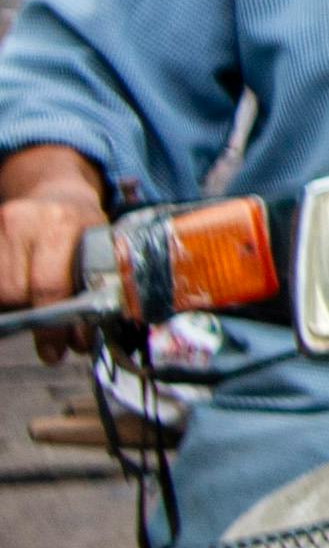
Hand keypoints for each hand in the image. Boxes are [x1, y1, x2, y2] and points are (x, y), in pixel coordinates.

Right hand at [0, 148, 107, 339]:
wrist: (57, 196)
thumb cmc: (83, 233)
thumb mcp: (100, 251)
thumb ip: (92, 289)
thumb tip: (78, 342)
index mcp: (64, 224)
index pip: (49, 285)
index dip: (53, 325)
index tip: (59, 351)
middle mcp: (26, 220)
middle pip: (14, 291)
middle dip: (33, 319)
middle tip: (50, 340)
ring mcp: (1, 224)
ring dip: (14, 308)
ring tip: (34, 310)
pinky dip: (4, 297)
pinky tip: (17, 299)